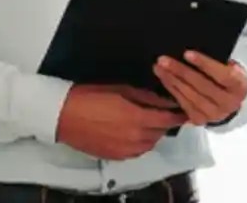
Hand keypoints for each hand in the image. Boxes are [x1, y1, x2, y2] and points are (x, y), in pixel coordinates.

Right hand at [56, 84, 188, 160]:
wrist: (62, 115)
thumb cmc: (90, 97)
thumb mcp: (122, 90)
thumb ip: (147, 97)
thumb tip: (165, 100)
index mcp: (137, 118)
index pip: (167, 120)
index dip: (178, 115)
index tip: (184, 111)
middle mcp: (134, 137)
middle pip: (160, 133)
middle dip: (165, 122)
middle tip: (164, 112)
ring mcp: (124, 150)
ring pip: (150, 144)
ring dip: (153, 133)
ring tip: (148, 121)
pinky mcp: (115, 156)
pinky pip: (136, 152)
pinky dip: (141, 143)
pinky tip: (135, 132)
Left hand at [153, 51, 246, 126]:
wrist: (230, 100)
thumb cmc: (228, 76)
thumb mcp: (230, 66)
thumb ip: (218, 61)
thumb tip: (191, 53)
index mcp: (240, 87)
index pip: (222, 75)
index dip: (205, 64)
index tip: (187, 53)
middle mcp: (229, 104)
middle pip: (202, 86)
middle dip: (181, 71)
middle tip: (164, 60)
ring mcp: (214, 115)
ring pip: (190, 96)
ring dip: (172, 80)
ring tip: (159, 67)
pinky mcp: (199, 120)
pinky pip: (182, 103)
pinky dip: (172, 89)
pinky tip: (165, 78)